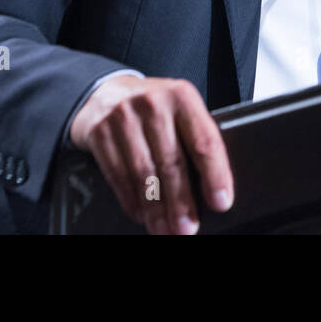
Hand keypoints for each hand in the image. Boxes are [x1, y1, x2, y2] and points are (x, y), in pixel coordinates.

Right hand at [69, 75, 233, 234]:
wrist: (107, 91)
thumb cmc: (153, 107)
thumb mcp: (179, 109)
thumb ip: (194, 137)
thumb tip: (212, 188)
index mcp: (182, 96)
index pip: (203, 141)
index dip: (215, 175)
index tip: (221, 202)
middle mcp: (153, 104)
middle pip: (172, 162)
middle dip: (182, 202)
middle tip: (188, 229)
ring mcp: (123, 117)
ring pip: (144, 174)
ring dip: (156, 210)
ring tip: (165, 230)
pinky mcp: (100, 133)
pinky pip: (118, 175)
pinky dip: (132, 201)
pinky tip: (142, 215)